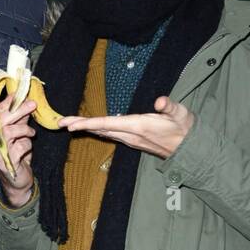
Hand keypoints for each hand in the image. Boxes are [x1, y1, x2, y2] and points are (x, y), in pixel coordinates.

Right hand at [0, 95, 35, 204]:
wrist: (17, 180)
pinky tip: (28, 148)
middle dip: (19, 110)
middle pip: (2, 120)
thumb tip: (26, 101)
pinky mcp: (4, 163)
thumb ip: (20, 119)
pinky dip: (26, 145)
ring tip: (32, 133)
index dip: (7, 102)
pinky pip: (18, 147)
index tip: (19, 94)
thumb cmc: (16, 154)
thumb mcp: (19, 134)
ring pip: (9, 132)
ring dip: (24, 130)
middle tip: (33, 105)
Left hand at [57, 96, 194, 158]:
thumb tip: (160, 102)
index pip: (108, 124)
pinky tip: (90, 126)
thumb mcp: (181, 113)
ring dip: (86, 127)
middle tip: (59, 122)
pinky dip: (97, 129)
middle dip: (80, 125)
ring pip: (103, 132)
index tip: (71, 125)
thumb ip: (170, 106)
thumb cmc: (184, 128)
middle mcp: (130, 135)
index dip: (89, 123)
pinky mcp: (132, 140)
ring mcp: (130, 139)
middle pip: (100, 129)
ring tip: (69, 123)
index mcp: (138, 126)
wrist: (189, 148)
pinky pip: (110, 134)